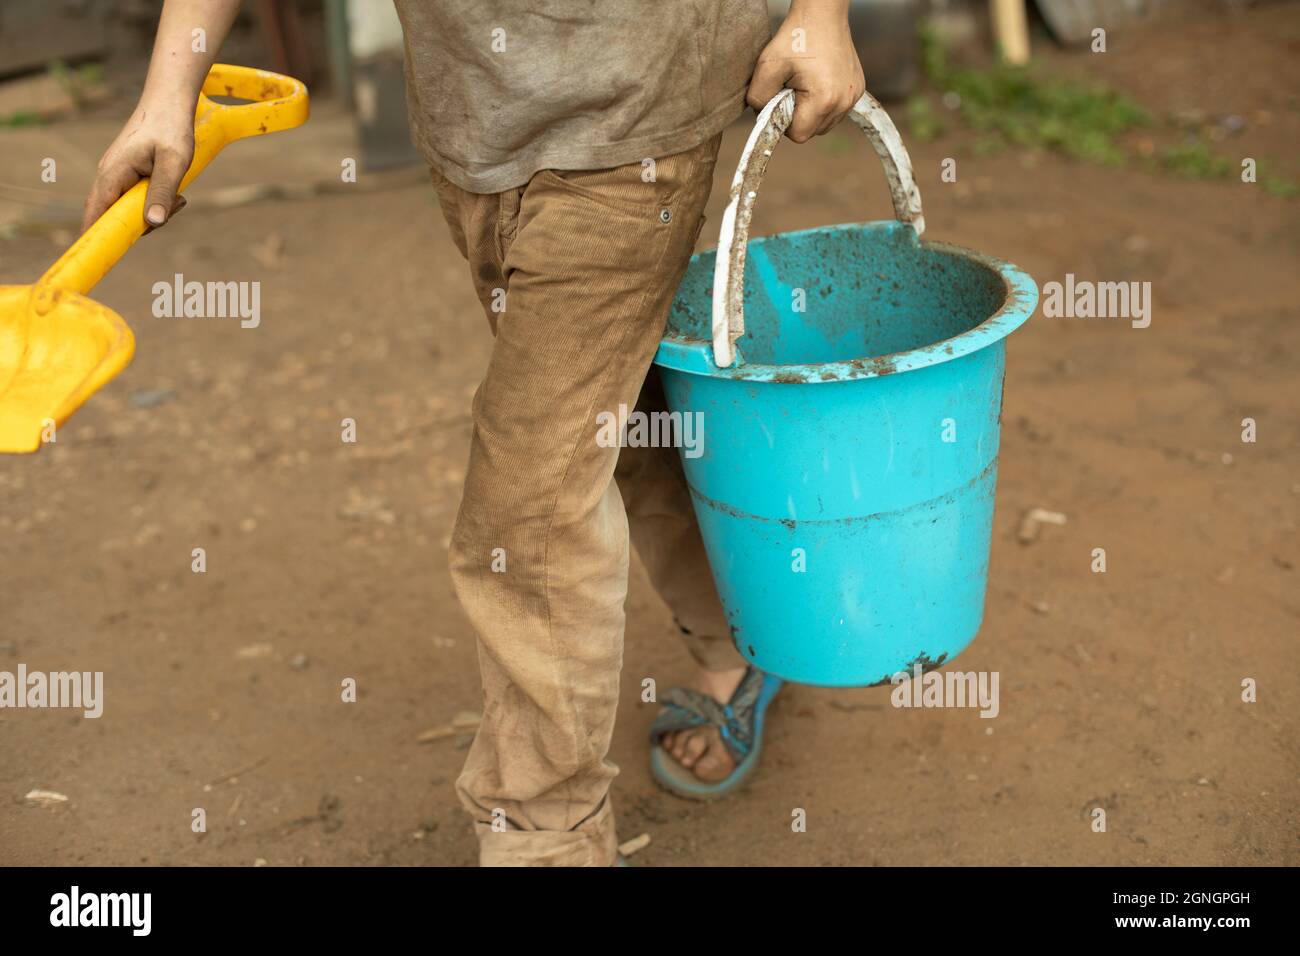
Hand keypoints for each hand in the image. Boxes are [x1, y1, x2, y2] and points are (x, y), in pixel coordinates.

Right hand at [82, 96, 194, 232]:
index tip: (107, 257)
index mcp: (112, 175)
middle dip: (144, 225)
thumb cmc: (171, 127)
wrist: (169, 101)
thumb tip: (153, 223)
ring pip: (128, 211)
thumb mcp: (174, 163)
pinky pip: (136, 200)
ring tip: (180, 196)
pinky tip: (176, 192)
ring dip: (154, 211)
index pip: (96, 217)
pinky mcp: (127, 175)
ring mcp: (116, 176)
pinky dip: (155, 202)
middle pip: (113, 219)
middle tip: (176, 205)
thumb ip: (162, 192)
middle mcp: (108, 177)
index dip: (99, 240)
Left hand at [747, 0, 865, 142]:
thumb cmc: (797, 36)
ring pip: (825, 124)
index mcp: (824, 100)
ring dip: (811, 112)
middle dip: (798, 117)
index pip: (798, 135)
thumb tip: (763, 117)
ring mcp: (853, 96)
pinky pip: (836, 111)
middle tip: (791, 89)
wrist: (822, 14)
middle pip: (813, 132)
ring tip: (805, 85)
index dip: (784, 123)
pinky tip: (818, 82)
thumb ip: (758, 99)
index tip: (781, 101)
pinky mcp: (858, 89)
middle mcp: (844, 102)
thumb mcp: (767, 67)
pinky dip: (824, 103)